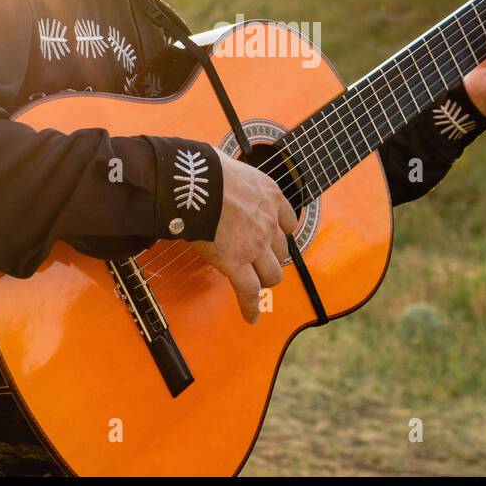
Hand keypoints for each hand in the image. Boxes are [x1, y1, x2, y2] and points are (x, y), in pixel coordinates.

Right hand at [198, 151, 296, 323]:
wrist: (197, 183)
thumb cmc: (206, 170)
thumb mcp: (232, 167)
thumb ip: (235, 180)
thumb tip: (215, 174)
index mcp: (270, 196)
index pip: (288, 221)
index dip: (281, 232)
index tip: (275, 237)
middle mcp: (269, 223)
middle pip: (281, 251)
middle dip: (271, 258)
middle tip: (259, 262)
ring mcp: (256, 246)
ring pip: (272, 275)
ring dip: (264, 280)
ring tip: (255, 285)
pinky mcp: (237, 264)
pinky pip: (249, 292)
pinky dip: (251, 307)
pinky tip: (252, 318)